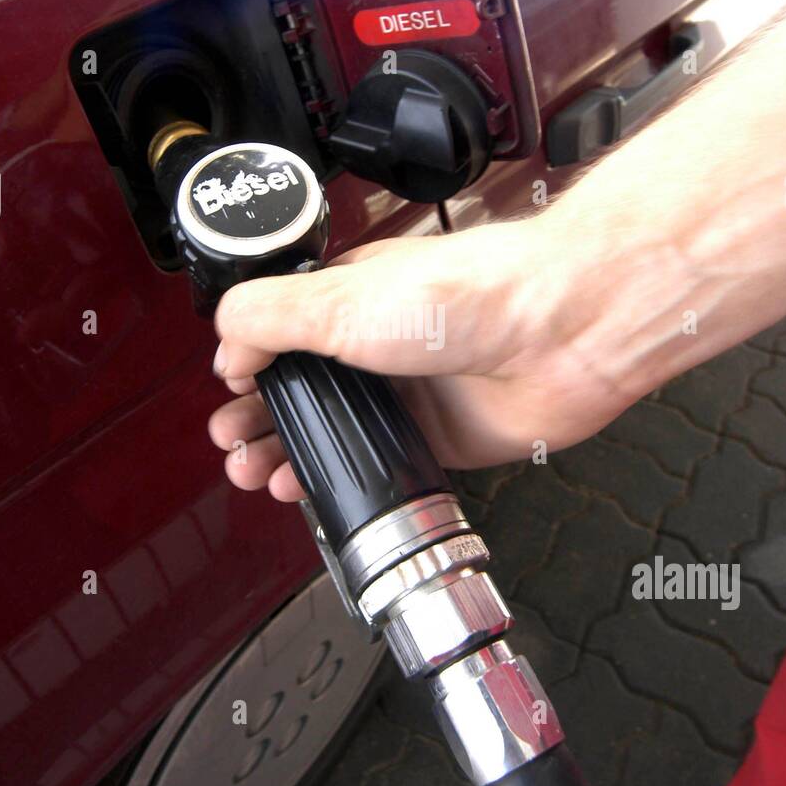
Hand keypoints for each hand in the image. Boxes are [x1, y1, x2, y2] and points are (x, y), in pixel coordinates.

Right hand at [207, 216, 649, 501]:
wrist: (559, 335)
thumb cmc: (471, 295)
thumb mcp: (341, 298)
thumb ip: (270, 317)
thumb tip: (227, 346)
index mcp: (349, 297)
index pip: (278, 333)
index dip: (248, 366)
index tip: (229, 393)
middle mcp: (375, 343)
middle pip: (298, 390)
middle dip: (256, 418)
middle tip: (231, 442)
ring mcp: (406, 394)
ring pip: (331, 433)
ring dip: (285, 453)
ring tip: (251, 469)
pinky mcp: (436, 440)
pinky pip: (374, 468)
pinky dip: (336, 483)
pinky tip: (306, 490)